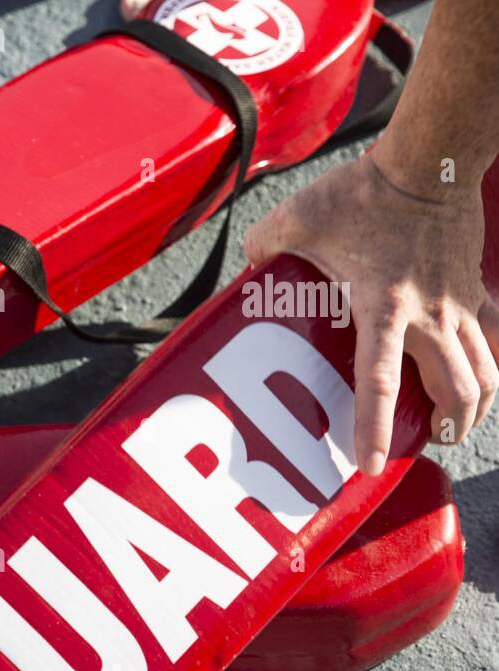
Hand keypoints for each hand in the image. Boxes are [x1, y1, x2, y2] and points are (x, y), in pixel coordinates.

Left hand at [243, 149, 498, 474]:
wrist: (427, 159)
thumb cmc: (359, 192)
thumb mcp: (294, 219)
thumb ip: (262, 248)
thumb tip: (242, 272)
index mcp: (381, 305)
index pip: (378, 381)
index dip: (375, 428)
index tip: (371, 466)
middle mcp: (428, 313)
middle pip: (455, 389)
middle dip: (446, 428)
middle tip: (426, 447)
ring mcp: (458, 303)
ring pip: (485, 372)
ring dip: (475, 407)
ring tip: (456, 427)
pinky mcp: (476, 289)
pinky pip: (495, 338)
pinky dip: (492, 363)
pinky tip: (481, 378)